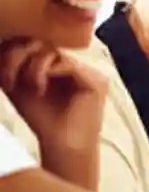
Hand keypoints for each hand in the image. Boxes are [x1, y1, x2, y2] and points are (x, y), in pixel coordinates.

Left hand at [0, 39, 106, 159]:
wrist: (63, 148)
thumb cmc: (43, 122)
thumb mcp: (21, 88)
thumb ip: (15, 65)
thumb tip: (1, 45)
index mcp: (62, 66)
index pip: (38, 44)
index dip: (16, 52)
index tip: (3, 75)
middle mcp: (78, 66)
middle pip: (45, 43)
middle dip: (19, 56)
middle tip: (8, 77)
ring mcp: (90, 73)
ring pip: (55, 51)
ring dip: (32, 67)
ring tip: (26, 85)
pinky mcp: (96, 82)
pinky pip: (67, 64)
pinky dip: (47, 72)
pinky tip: (39, 88)